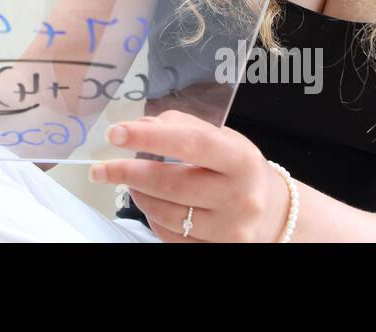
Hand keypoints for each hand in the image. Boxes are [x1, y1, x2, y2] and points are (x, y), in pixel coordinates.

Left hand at [89, 110, 291, 242]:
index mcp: (240, 159)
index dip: (149, 138)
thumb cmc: (238, 168)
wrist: (273, 212)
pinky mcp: (218, 249)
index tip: (116, 134)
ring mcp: (230, 229)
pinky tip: (153, 203)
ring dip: (138, 195)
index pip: (190, 143)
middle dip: (128, 174)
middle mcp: (239, 196)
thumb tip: (140, 127)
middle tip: (101, 168)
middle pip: (171, 184)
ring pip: (165, 213)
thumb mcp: (221, 137)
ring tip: (131, 182)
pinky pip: (170, 236)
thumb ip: (180, 126)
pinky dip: (153, 218)